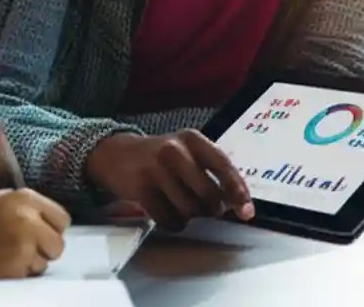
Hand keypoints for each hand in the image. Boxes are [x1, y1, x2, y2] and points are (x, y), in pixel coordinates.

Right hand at [0, 188, 70, 279]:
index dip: (52, 229)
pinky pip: (27, 275)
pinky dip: (16, 274)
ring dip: (30, 263)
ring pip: (44, 263)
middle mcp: (29, 220)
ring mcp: (22, 245)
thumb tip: (54, 224)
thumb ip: (29, 208)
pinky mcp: (13, 269)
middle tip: (23, 250)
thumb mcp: (1, 200)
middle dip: (44, 249)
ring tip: (4, 255)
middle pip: (58, 244)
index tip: (40, 234)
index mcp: (26, 198)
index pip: (62, 219)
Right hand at [86, 130, 253, 231]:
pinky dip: (173, 223)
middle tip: (207, 208)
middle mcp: (175, 150)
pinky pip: (168, 219)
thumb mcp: (187, 153)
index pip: (223, 166)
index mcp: (193, 139)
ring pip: (189, 209)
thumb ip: (210, 171)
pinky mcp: (141, 188)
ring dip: (190, 216)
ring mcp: (156, 168)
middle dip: (212, 208)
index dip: (237, 190)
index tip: (247, 211)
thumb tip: (236, 203)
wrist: (115, 155)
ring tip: (181, 205)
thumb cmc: (161, 159)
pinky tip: (168, 213)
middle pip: (208, 194)